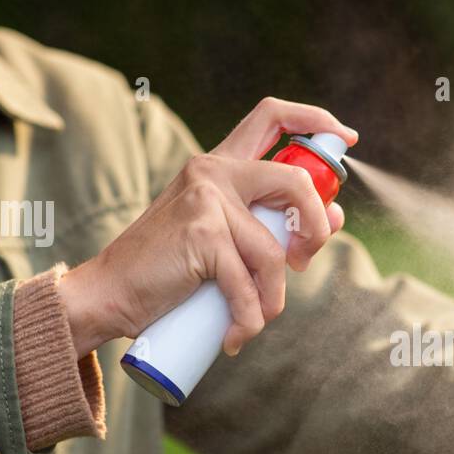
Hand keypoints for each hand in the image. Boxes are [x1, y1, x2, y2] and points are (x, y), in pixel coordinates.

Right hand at [58, 97, 356, 358]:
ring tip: (255, 318)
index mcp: (218, 166)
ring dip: (273, 298)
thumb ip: (266, 223)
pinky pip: (249, 285)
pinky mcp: (203, 234)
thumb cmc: (166, 271)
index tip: (345, 138)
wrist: (109, 293)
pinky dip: (249, 319)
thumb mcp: (222, 238)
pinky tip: (235, 336)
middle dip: (314, 225)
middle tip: (305, 259)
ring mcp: (207, 200)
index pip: (272, 117)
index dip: (316, 121)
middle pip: (294, 181)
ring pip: (274, 251)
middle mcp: (213, 171)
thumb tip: (332, 217)